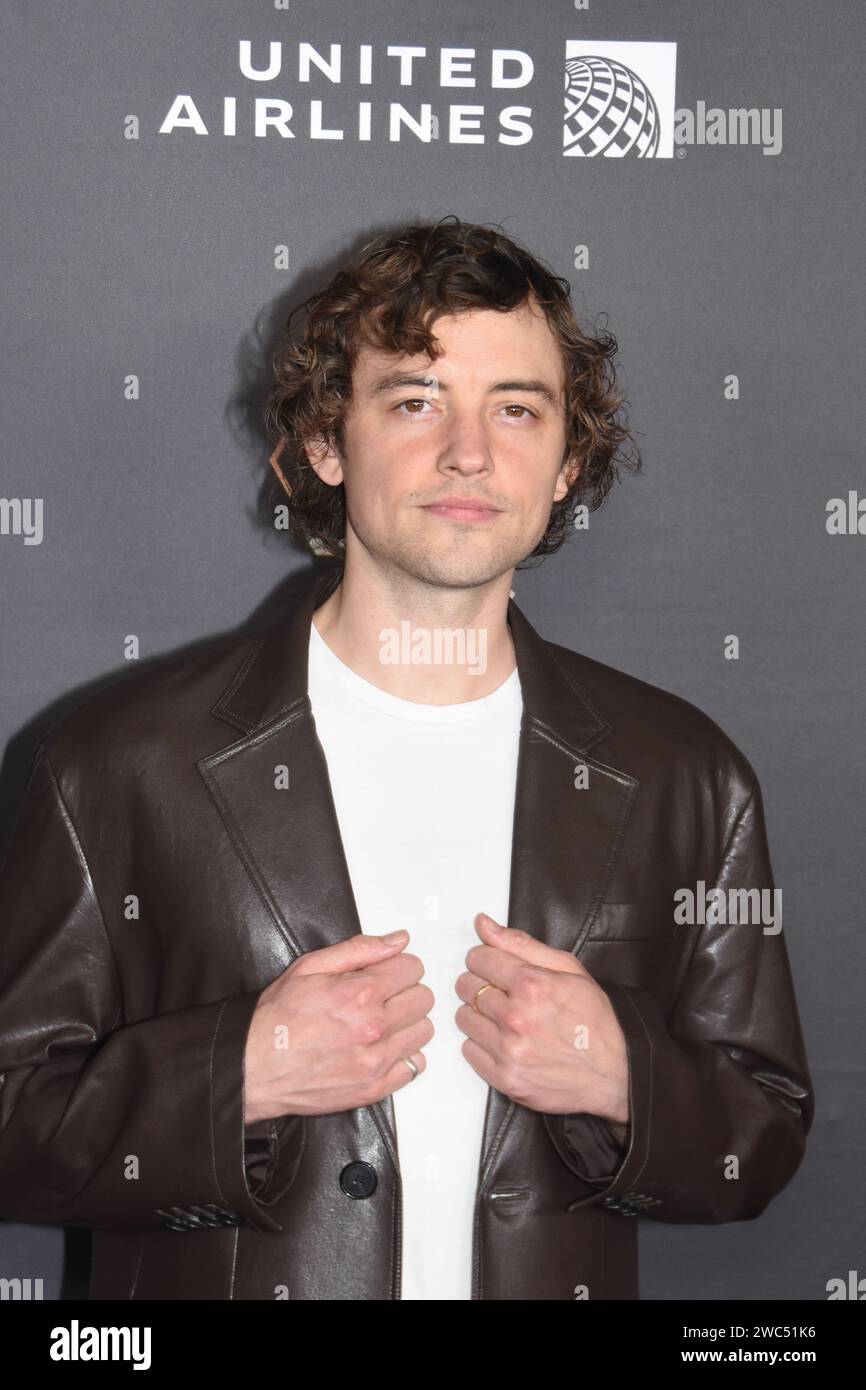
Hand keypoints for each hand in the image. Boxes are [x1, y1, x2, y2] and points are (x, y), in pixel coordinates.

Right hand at [244, 931, 433, 1123]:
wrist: (254, 1067)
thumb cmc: (277, 1018)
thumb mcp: (309, 966)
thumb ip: (360, 949)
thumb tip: (398, 939)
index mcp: (360, 993)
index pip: (413, 968)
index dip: (399, 966)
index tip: (385, 973)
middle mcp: (374, 1028)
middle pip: (424, 999)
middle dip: (405, 992)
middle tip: (381, 997)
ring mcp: (376, 1062)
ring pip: (423, 1031)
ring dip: (407, 1023)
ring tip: (380, 1023)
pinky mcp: (374, 1088)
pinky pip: (414, 1066)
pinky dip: (403, 1056)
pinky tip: (380, 1049)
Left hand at [454, 914, 629, 1125]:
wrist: (615, 1074)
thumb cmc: (595, 1021)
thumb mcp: (569, 969)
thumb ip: (521, 943)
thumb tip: (484, 924)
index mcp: (532, 985)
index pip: (478, 958)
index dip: (484, 959)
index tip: (493, 966)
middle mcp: (517, 1018)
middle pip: (466, 986)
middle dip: (479, 983)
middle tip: (501, 992)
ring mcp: (509, 1051)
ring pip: (464, 1018)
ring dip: (480, 1014)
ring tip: (505, 1018)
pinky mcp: (504, 1078)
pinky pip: (469, 1050)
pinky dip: (482, 1043)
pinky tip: (506, 1040)